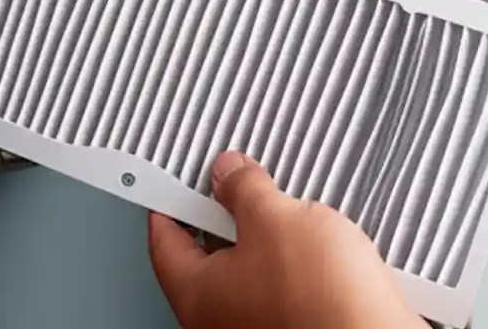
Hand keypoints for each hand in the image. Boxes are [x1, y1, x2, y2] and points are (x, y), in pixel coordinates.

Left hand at [148, 152, 427, 328]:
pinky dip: (296, 265)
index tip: (179, 181)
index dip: (171, 203)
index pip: (165, 240)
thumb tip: (230, 173)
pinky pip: (285, 288)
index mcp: (197, 294)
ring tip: (297, 216)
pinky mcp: (296, 326)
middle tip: (246, 187)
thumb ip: (245, 190)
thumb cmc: (320, 300)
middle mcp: (220, 320)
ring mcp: (258, 327)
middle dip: (229, 216)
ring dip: (270, 241)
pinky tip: (322, 248)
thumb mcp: (277, 219)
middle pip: (210, 256)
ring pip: (252, 271)